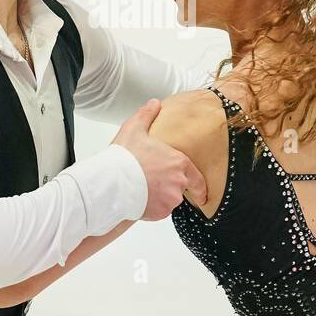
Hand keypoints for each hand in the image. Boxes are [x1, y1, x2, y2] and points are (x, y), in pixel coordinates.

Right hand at [111, 98, 207, 219]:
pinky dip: (151, 208)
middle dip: (168, 186)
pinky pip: (158, 211)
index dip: (200, 188)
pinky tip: (139, 198)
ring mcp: (170, 199)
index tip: (202, 195)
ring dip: (160, 197)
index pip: (197, 178)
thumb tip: (154, 103)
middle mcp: (179, 182)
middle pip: (179, 188)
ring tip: (142, 189)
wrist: (112, 182)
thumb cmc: (125, 156)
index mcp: (179, 162)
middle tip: (151, 182)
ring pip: (168, 200)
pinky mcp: (159, 212)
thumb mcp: (135, 129)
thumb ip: (147, 115)